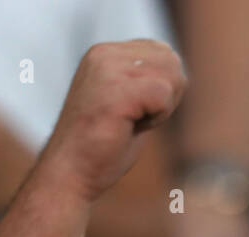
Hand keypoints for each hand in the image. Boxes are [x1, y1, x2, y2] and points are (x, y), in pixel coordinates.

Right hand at [39, 40, 186, 203]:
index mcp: (105, 53)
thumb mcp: (127, 103)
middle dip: (167, 96)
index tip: (136, 110)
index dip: (164, 87)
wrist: (70, 172)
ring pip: (170, 76)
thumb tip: (178, 72)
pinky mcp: (116, 89)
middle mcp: (104, 53)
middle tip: (135, 119)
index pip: (162, 52)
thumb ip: (146, 82)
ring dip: (161, 108)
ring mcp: (108, 68)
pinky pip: (163, 94)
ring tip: (130, 122)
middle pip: (171, 61)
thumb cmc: (102, 146)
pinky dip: (157, 117)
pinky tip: (130, 126)